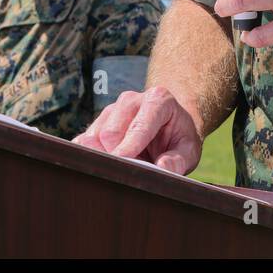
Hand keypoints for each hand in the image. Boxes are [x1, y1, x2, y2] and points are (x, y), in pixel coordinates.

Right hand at [73, 87, 203, 173]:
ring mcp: (112, 109)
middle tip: (132, 173)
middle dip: (117, 157)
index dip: (129, 147)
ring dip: (104, 157)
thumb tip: (163, 169)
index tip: (123, 164)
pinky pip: (83, 142)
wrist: (170, 124)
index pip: (138, 126)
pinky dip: (91, 157)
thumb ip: (178, 160)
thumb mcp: (189, 150)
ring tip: (125, 166)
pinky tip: (108, 163)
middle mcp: (131, 100)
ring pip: (93, 137)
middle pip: (110, 132)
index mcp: (158, 100)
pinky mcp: (98, 121)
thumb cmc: (179, 138)